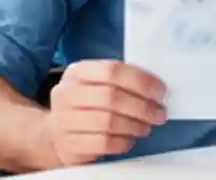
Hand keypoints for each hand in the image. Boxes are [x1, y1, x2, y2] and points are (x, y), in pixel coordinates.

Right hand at [43, 60, 168, 166]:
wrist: (55, 132)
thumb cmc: (85, 104)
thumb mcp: (95, 84)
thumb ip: (120, 81)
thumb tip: (156, 89)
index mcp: (77, 72)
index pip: (112, 70)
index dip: (141, 81)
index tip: (160, 91)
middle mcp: (67, 93)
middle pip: (112, 97)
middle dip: (143, 106)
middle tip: (160, 114)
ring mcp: (65, 120)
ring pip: (109, 122)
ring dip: (135, 125)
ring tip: (146, 127)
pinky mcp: (70, 144)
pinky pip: (104, 143)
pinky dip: (123, 142)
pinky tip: (130, 139)